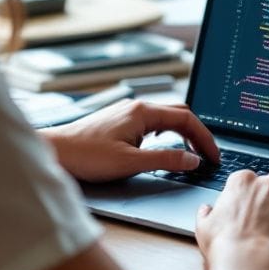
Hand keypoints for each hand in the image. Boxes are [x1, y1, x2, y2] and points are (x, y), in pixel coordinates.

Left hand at [44, 99, 218, 182]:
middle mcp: (137, 106)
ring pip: (165, 116)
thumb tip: (192, 160)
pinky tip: (164, 144)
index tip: (213, 156)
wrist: (55, 151)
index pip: (186, 119)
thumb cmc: (86, 156)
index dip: (204, 139)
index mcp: (143, 112)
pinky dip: (167, 132)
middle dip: (197, 133)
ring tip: (191, 152)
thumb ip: (165, 160)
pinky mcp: (119, 120)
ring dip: (182, 132)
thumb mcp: (130, 163)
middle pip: (179, 113)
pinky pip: (152, 121)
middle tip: (207, 155)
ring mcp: (127, 112)